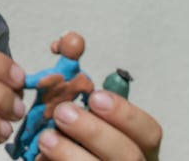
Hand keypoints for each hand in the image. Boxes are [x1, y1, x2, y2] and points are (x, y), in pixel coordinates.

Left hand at [34, 90, 161, 160]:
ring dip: (72, 155)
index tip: (95, 97)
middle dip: (94, 133)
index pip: (149, 131)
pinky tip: (39, 159)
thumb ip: (74, 78)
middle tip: (61, 114)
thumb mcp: (74, 111)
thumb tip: (68, 41)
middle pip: (127, 156)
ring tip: (45, 138)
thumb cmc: (68, 140)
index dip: (125, 114)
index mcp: (137, 147)